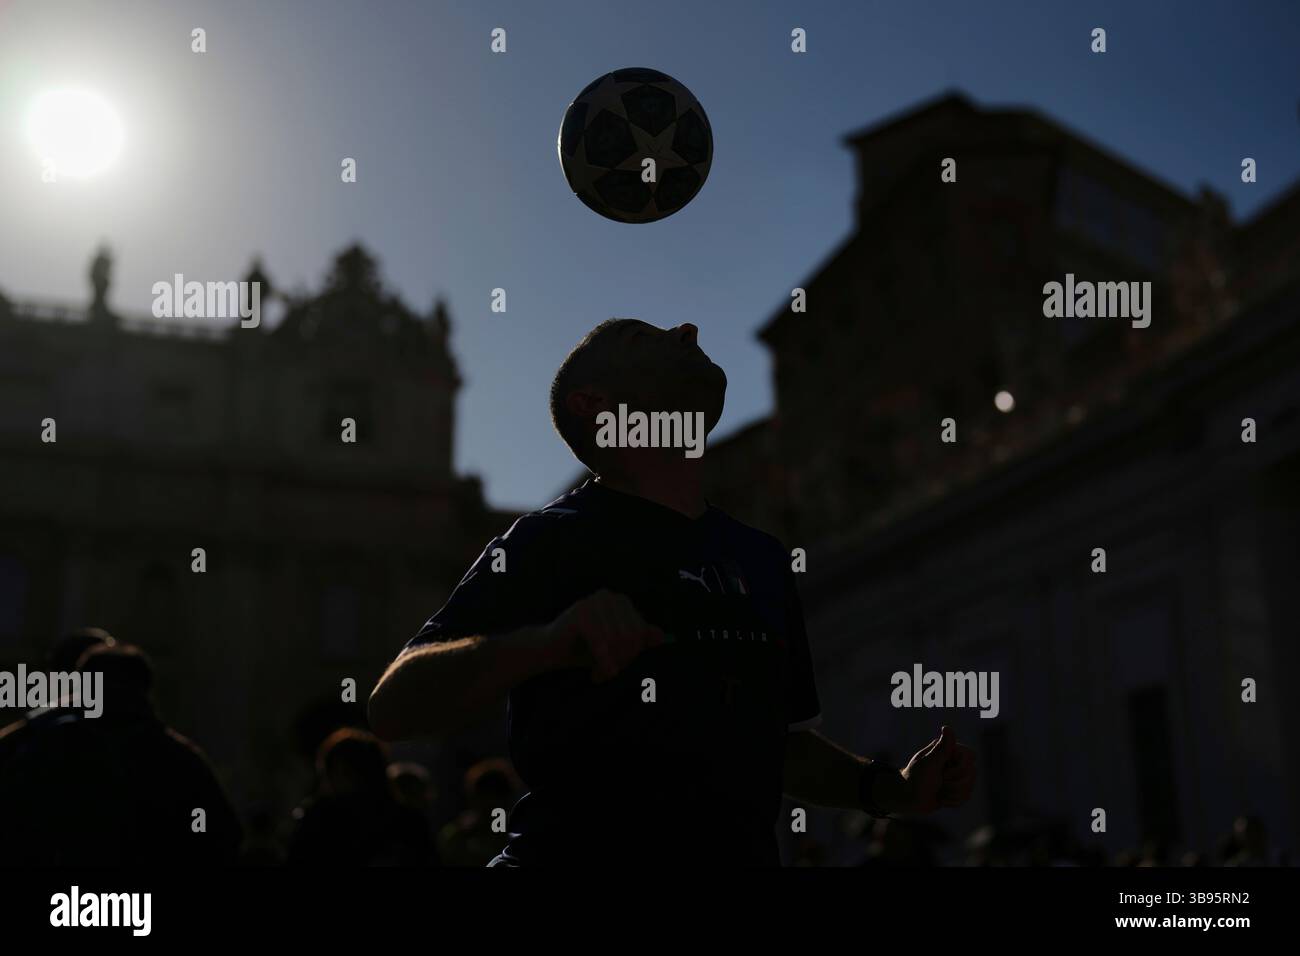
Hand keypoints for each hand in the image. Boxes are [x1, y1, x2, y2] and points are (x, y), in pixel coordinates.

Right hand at [543, 589, 666, 681]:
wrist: (548, 650)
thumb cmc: (584, 649)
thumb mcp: (615, 647)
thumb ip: (638, 640)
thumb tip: (661, 636)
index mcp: (621, 602)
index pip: (641, 630)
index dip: (633, 653)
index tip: (619, 667)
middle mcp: (609, 596)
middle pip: (632, 635)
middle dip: (623, 659)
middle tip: (608, 673)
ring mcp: (594, 602)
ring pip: (618, 640)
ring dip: (610, 663)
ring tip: (599, 674)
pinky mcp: (580, 613)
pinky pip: (601, 642)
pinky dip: (602, 660)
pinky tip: (597, 674)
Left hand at [895, 725, 977, 813]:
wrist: (908, 798)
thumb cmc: (916, 778)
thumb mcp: (929, 763)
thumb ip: (942, 748)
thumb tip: (947, 728)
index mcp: (947, 751)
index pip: (970, 755)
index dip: (961, 767)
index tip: (943, 770)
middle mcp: (953, 761)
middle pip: (972, 773)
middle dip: (954, 782)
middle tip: (939, 782)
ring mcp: (956, 776)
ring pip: (969, 787)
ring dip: (952, 793)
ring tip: (938, 791)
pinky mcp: (955, 789)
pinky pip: (965, 797)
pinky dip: (951, 800)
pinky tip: (940, 798)